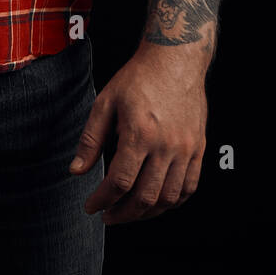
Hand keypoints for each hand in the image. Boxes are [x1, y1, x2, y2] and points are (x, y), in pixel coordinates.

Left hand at [68, 42, 207, 224]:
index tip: (91, 206)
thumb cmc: (138, 78)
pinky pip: (190, 187)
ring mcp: (186, 149)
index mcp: (140, 133)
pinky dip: (173, 202)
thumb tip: (76, 171)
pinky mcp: (198, 148)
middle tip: (108, 216)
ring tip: (129, 211)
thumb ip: (91, 139)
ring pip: (169, 198)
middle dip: (122, 214)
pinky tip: (157, 202)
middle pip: (145, 197)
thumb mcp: (106, 102)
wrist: (174, 59)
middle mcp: (166, 145)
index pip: (120, 182)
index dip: (102, 200)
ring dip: (146, 213)